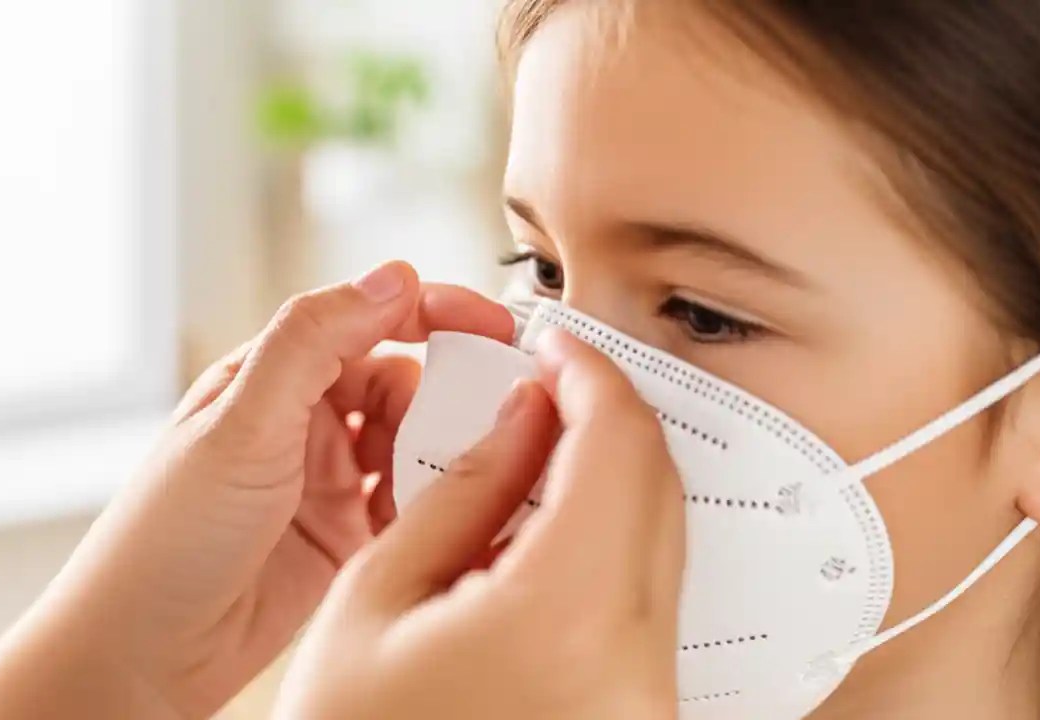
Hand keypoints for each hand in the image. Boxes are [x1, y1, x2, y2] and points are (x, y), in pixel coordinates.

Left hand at [0, 262, 512, 719]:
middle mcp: (306, 420)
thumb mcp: (241, 423)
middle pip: (407, 382)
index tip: (494, 328)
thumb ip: (313, 343)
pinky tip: (432, 522)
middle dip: (447, 397)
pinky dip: (433, 507)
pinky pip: (413, 505)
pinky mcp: (348, 536)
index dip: (435, 314)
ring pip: (416, 444)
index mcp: (276, 376)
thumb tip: (389, 277)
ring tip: (450, 482)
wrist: (146, 651)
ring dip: (441, 455)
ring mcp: (330, 479)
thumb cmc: (167, 535)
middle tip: (483, 424)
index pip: (370, 320)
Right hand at [275, 329, 686, 719]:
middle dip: (607, 413)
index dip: (589, 373)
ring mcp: (647, 696)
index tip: (556, 344)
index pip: (618, 448)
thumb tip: (517, 415)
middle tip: (546, 381)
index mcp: (564, 620)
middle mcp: (631, 662)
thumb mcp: (375, 600)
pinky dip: (610, 537)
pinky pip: (648, 594)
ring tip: (536, 447)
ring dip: (612, 473)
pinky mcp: (640, 712)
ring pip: (664, 538)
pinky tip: (550, 522)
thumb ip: (460, 492)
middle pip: (658, 486)